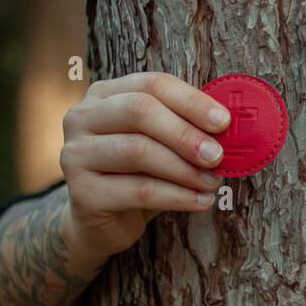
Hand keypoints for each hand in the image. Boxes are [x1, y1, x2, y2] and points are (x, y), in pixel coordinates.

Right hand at [59, 72, 230, 259]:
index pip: (151, 84)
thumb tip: (230, 127)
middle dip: (185, 133)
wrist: (99, 221)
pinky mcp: (81, 192)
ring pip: (139, 151)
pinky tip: (200, 201)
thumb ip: (186, 128)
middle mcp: (82, 118)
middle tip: (217, 155)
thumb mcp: (160, 144)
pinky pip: (139, 190)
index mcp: (104, 95)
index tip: (223, 121)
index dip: (191, 101)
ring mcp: (75, 154)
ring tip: (213, 182)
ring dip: (185, 168)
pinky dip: (177, 196)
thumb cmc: (137, 174)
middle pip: (138, 110)